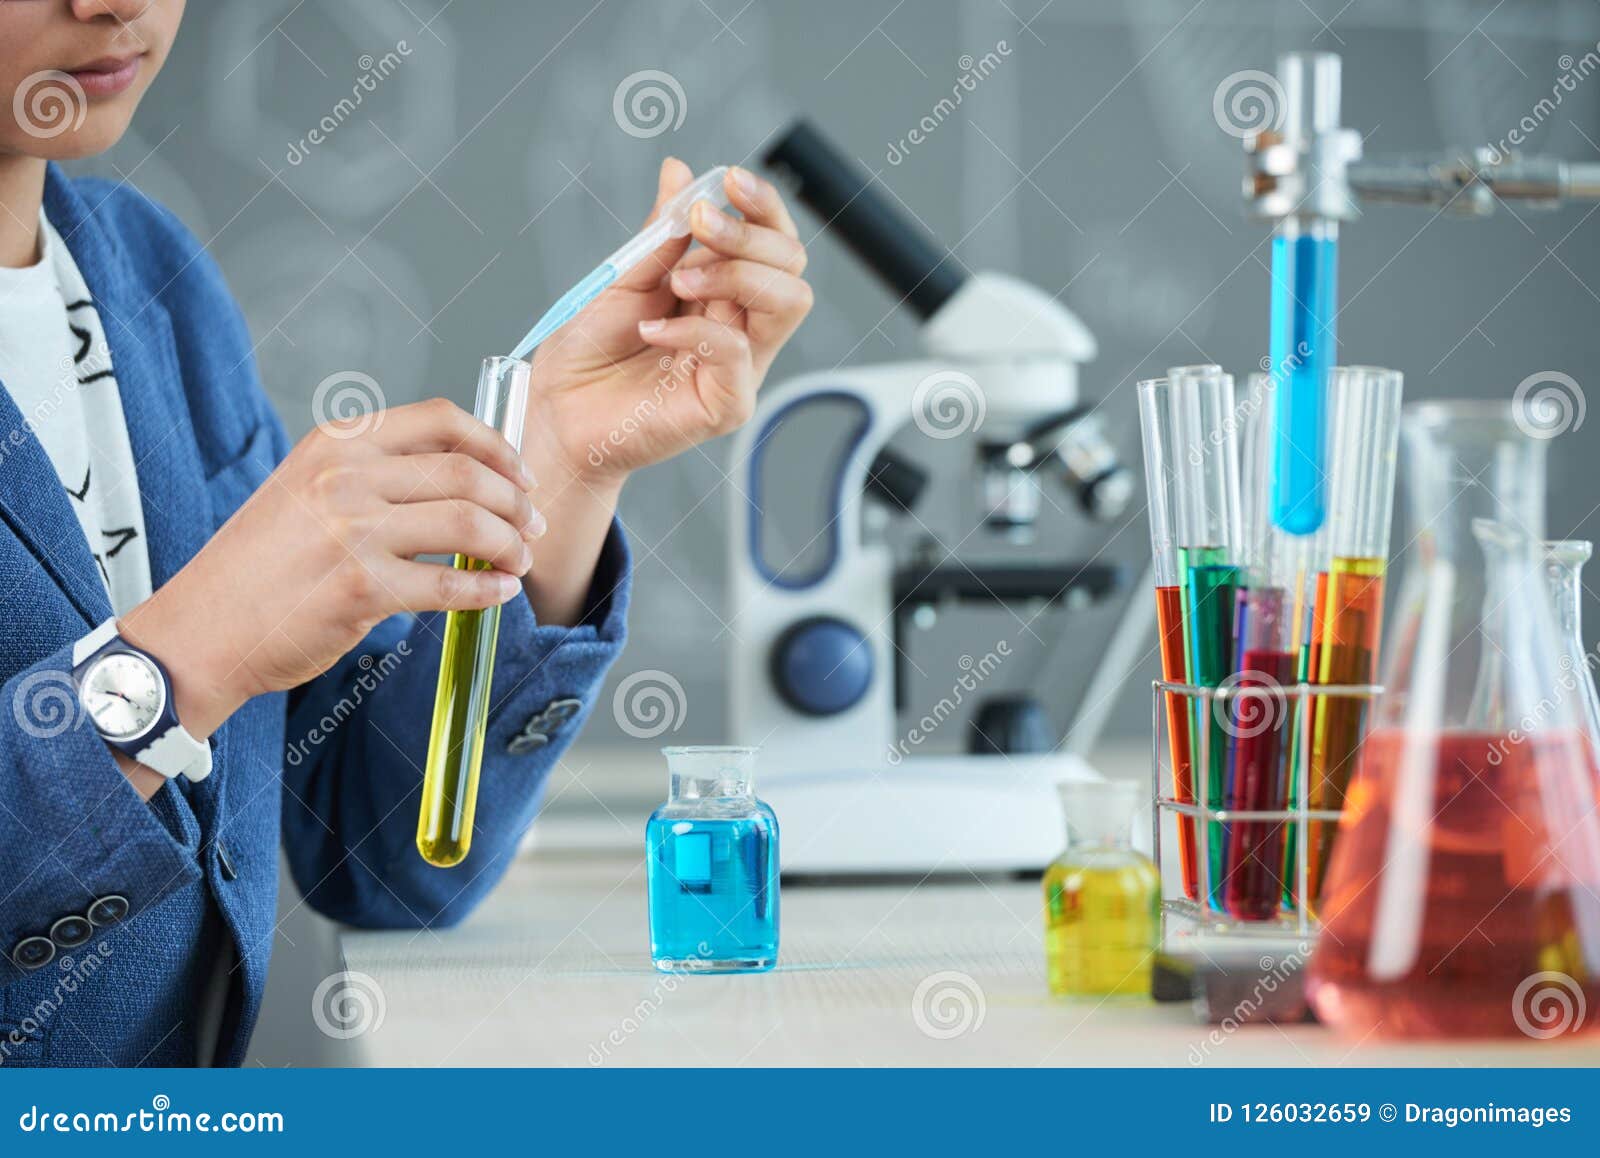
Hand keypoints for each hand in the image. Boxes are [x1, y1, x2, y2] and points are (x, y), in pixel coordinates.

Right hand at [119, 399, 543, 747]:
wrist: (200, 630)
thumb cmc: (260, 566)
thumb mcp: (308, 488)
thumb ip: (374, 473)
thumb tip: (465, 477)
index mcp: (338, 442)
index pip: (441, 419)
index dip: (496, 446)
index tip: (520, 475)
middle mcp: (345, 476)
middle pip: (467, 472)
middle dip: (515, 503)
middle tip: (531, 528)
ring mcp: (352, 531)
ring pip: (468, 524)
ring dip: (510, 546)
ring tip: (519, 563)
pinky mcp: (361, 588)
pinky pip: (450, 585)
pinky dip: (487, 591)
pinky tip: (498, 595)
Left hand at [514, 158, 812, 623]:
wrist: (558, 410)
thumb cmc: (589, 352)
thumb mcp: (624, 276)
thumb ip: (661, 232)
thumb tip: (681, 172)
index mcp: (725, 292)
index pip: (774, 242)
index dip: (763, 206)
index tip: (729, 179)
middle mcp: (742, 326)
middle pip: (793, 266)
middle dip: (749, 234)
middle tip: (698, 226)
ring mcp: (740, 367)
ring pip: (787, 303)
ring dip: (735, 273)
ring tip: (678, 279)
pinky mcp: (727, 403)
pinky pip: (736, 353)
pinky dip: (694, 330)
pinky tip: (653, 328)